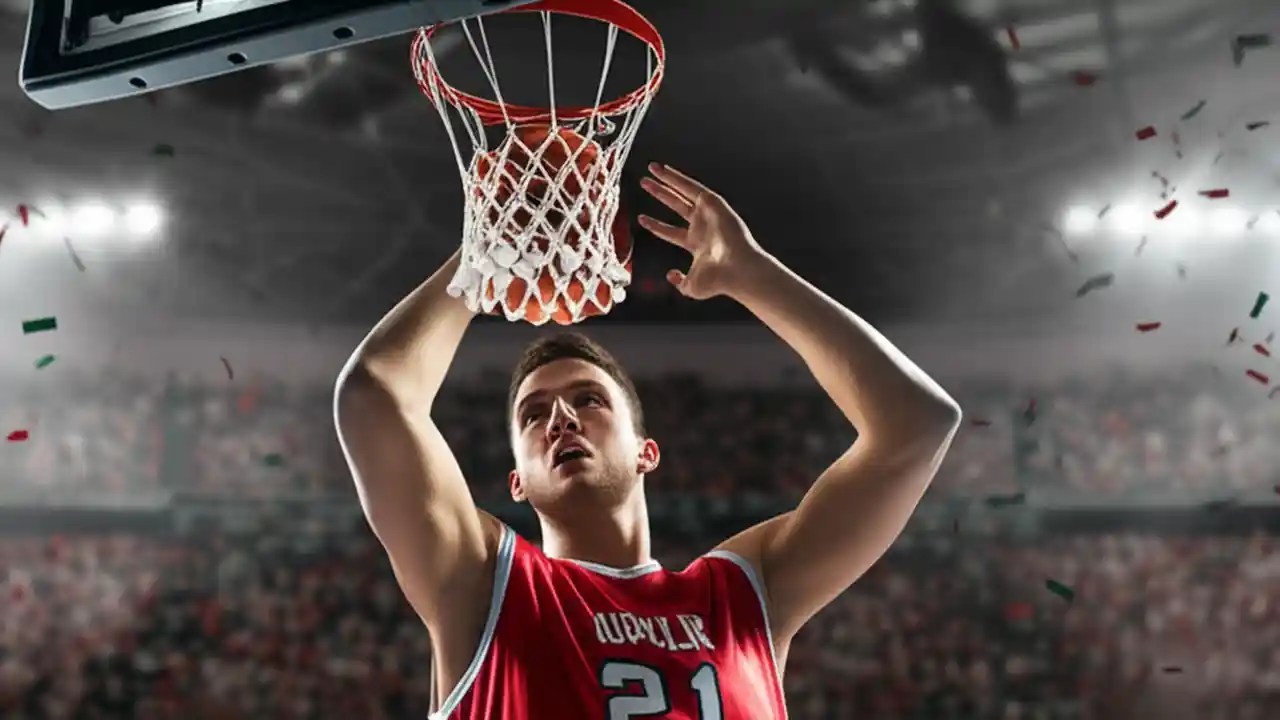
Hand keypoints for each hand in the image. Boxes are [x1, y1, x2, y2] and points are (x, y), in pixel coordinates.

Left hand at [638, 163, 767, 299]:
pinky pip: (692, 186)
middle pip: (676, 205)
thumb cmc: (718, 280)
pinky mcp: (714, 204)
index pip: (671, 232)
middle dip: (660, 193)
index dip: (656, 225)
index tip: (641, 218)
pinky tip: (665, 170)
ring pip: (684, 191)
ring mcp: (708, 214)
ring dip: (667, 179)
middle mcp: (702, 226)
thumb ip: (679, 283)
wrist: (737, 269)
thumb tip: (670, 275)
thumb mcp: (691, 287)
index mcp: (696, 245)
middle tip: (644, 182)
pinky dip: (678, 178)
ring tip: (651, 168)